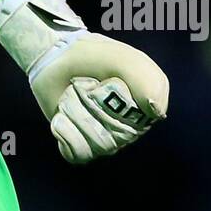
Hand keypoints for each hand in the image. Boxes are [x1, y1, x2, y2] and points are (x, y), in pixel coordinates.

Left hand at [0, 0, 168, 164]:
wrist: (54, 56)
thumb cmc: (91, 56)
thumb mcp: (123, 59)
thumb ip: (146, 79)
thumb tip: (156, 113)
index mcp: (145, 107)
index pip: (140, 121)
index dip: (119, 101)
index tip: (106, 81)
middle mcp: (128, 127)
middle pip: (117, 137)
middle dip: (93, 107)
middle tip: (85, 87)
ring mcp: (104, 138)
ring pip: (97, 146)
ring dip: (77, 116)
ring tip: (72, 97)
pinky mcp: (81, 146)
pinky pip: (78, 154)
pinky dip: (66, 133)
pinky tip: (62, 116)